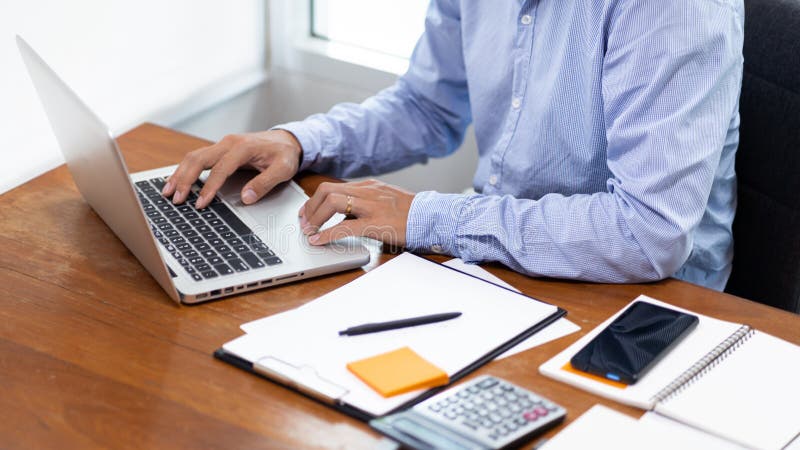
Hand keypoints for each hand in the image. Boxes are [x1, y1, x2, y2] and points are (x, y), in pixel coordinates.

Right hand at [161, 130, 302, 208]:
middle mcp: (228, 143)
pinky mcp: (220, 149)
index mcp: (242, 147)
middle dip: (185, 179)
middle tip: (176, 199)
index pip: (220, 168)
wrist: (286, 140)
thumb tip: (246, 197)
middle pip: (198, 159)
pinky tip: (177, 181)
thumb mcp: (283, 169)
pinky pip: (198, 158)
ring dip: (179, 174)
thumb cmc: (284, 154)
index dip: (209, 187)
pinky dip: (185, 169)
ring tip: (168, 191)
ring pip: (194, 157)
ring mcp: (222, 144)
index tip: (201, 203)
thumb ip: (265, 182)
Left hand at [299, 179, 414, 245]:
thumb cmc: (411, 213)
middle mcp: (367, 191)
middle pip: (326, 190)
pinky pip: (345, 227)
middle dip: (310, 207)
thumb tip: (342, 220)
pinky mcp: (376, 222)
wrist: (432, 217)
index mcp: (368, 186)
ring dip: (315, 218)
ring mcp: (371, 205)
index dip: (314, 200)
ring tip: (309, 231)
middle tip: (304, 222)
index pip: (332, 187)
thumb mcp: (384, 202)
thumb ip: (364, 207)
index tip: (306, 212)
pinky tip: (319, 240)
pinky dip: (327, 234)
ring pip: (332, 202)